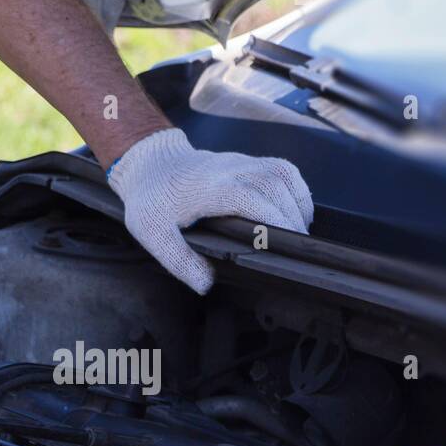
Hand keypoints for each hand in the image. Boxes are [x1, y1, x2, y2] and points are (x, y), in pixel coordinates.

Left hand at [107, 128, 313, 294]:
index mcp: (209, 187)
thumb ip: (179, 260)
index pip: (252, 199)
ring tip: (297, 233)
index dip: (274, 220)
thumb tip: (206, 283)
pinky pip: (281, 170)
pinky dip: (295, 189)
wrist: (147, 164)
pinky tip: (293, 212)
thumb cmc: (150, 199)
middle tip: (296, 248)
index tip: (287, 244)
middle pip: (276, 185)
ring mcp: (240, 161)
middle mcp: (229, 169)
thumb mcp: (152, 233)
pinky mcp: (246, 161)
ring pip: (284, 174)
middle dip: (292, 216)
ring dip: (298, 202)